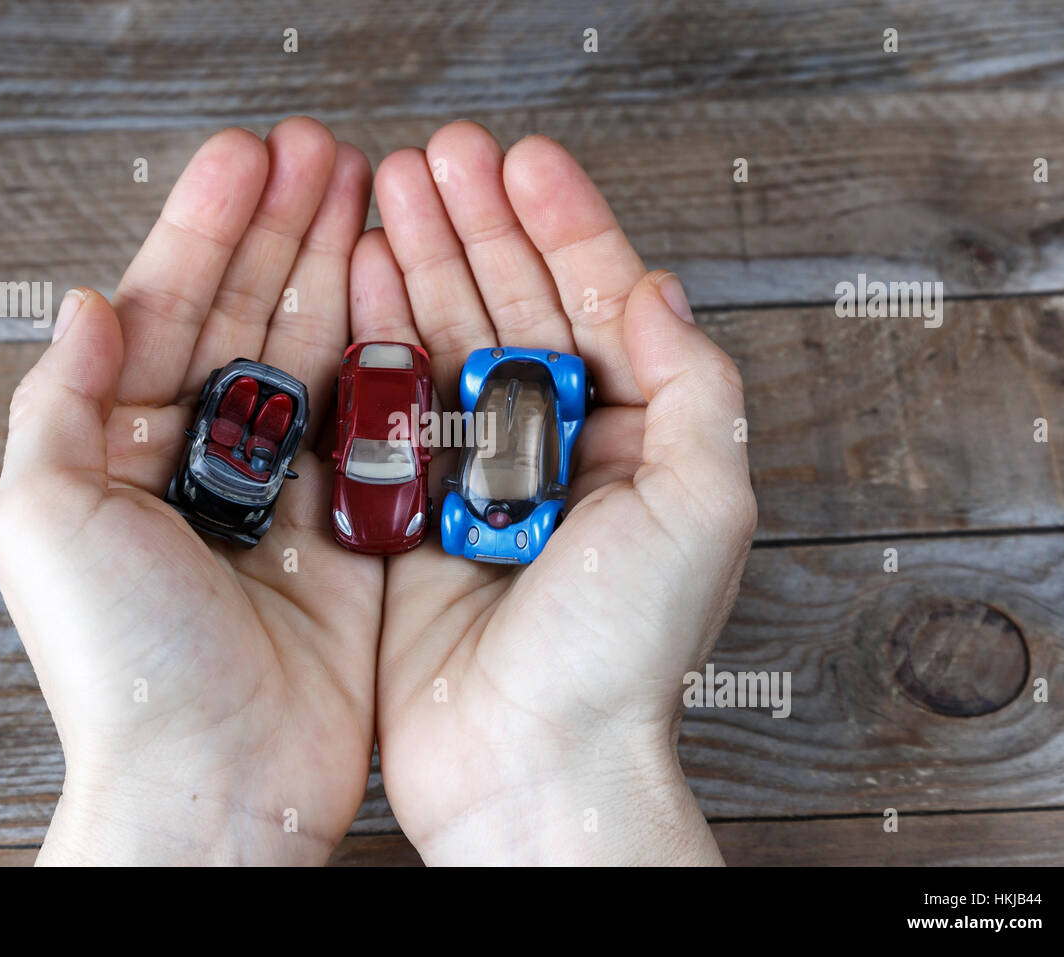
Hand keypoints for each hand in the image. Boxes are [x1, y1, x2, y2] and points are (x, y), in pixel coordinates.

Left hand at [0, 118, 377, 863]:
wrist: (217, 774)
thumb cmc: (122, 661)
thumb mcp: (45, 515)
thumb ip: (60, 400)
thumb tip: (88, 300)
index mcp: (120, 447)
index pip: (165, 309)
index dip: (206, 228)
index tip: (249, 159)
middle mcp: (203, 460)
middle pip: (247, 316)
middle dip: (283, 229)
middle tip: (325, 152)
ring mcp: (282, 488)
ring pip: (314, 353)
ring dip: (337, 269)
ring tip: (367, 192)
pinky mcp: (350, 524)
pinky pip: (370, 420)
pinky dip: (384, 351)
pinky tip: (398, 289)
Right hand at [353, 123, 755, 863]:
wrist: (529, 763)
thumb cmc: (624, 653)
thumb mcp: (702, 507)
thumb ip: (696, 387)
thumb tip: (660, 286)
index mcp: (635, 439)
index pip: (600, 303)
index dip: (564, 225)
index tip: (523, 161)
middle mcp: (557, 449)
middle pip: (515, 308)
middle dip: (477, 226)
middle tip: (435, 155)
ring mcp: (479, 477)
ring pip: (447, 343)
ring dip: (422, 262)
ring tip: (388, 192)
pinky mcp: (412, 510)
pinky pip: (392, 405)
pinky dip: (376, 338)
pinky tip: (362, 278)